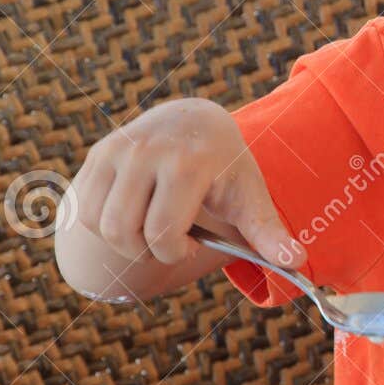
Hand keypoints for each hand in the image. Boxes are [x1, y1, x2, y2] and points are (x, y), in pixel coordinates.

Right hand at [68, 97, 300, 269]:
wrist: (196, 121)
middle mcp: (148, 151)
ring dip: (124, 241)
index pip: (163, 233)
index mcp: (189, 162)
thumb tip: (298, 263)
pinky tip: (134, 215)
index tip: (191, 243)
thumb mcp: (250, 195)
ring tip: (153, 228)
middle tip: (170, 240)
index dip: (175, 252)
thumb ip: (268, 232)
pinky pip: (85, 209)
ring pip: (101, 224)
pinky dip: (105, 225)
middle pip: (125, 232)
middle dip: (147, 251)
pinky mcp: (99, 153)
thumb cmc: (227, 167)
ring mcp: (119, 149)